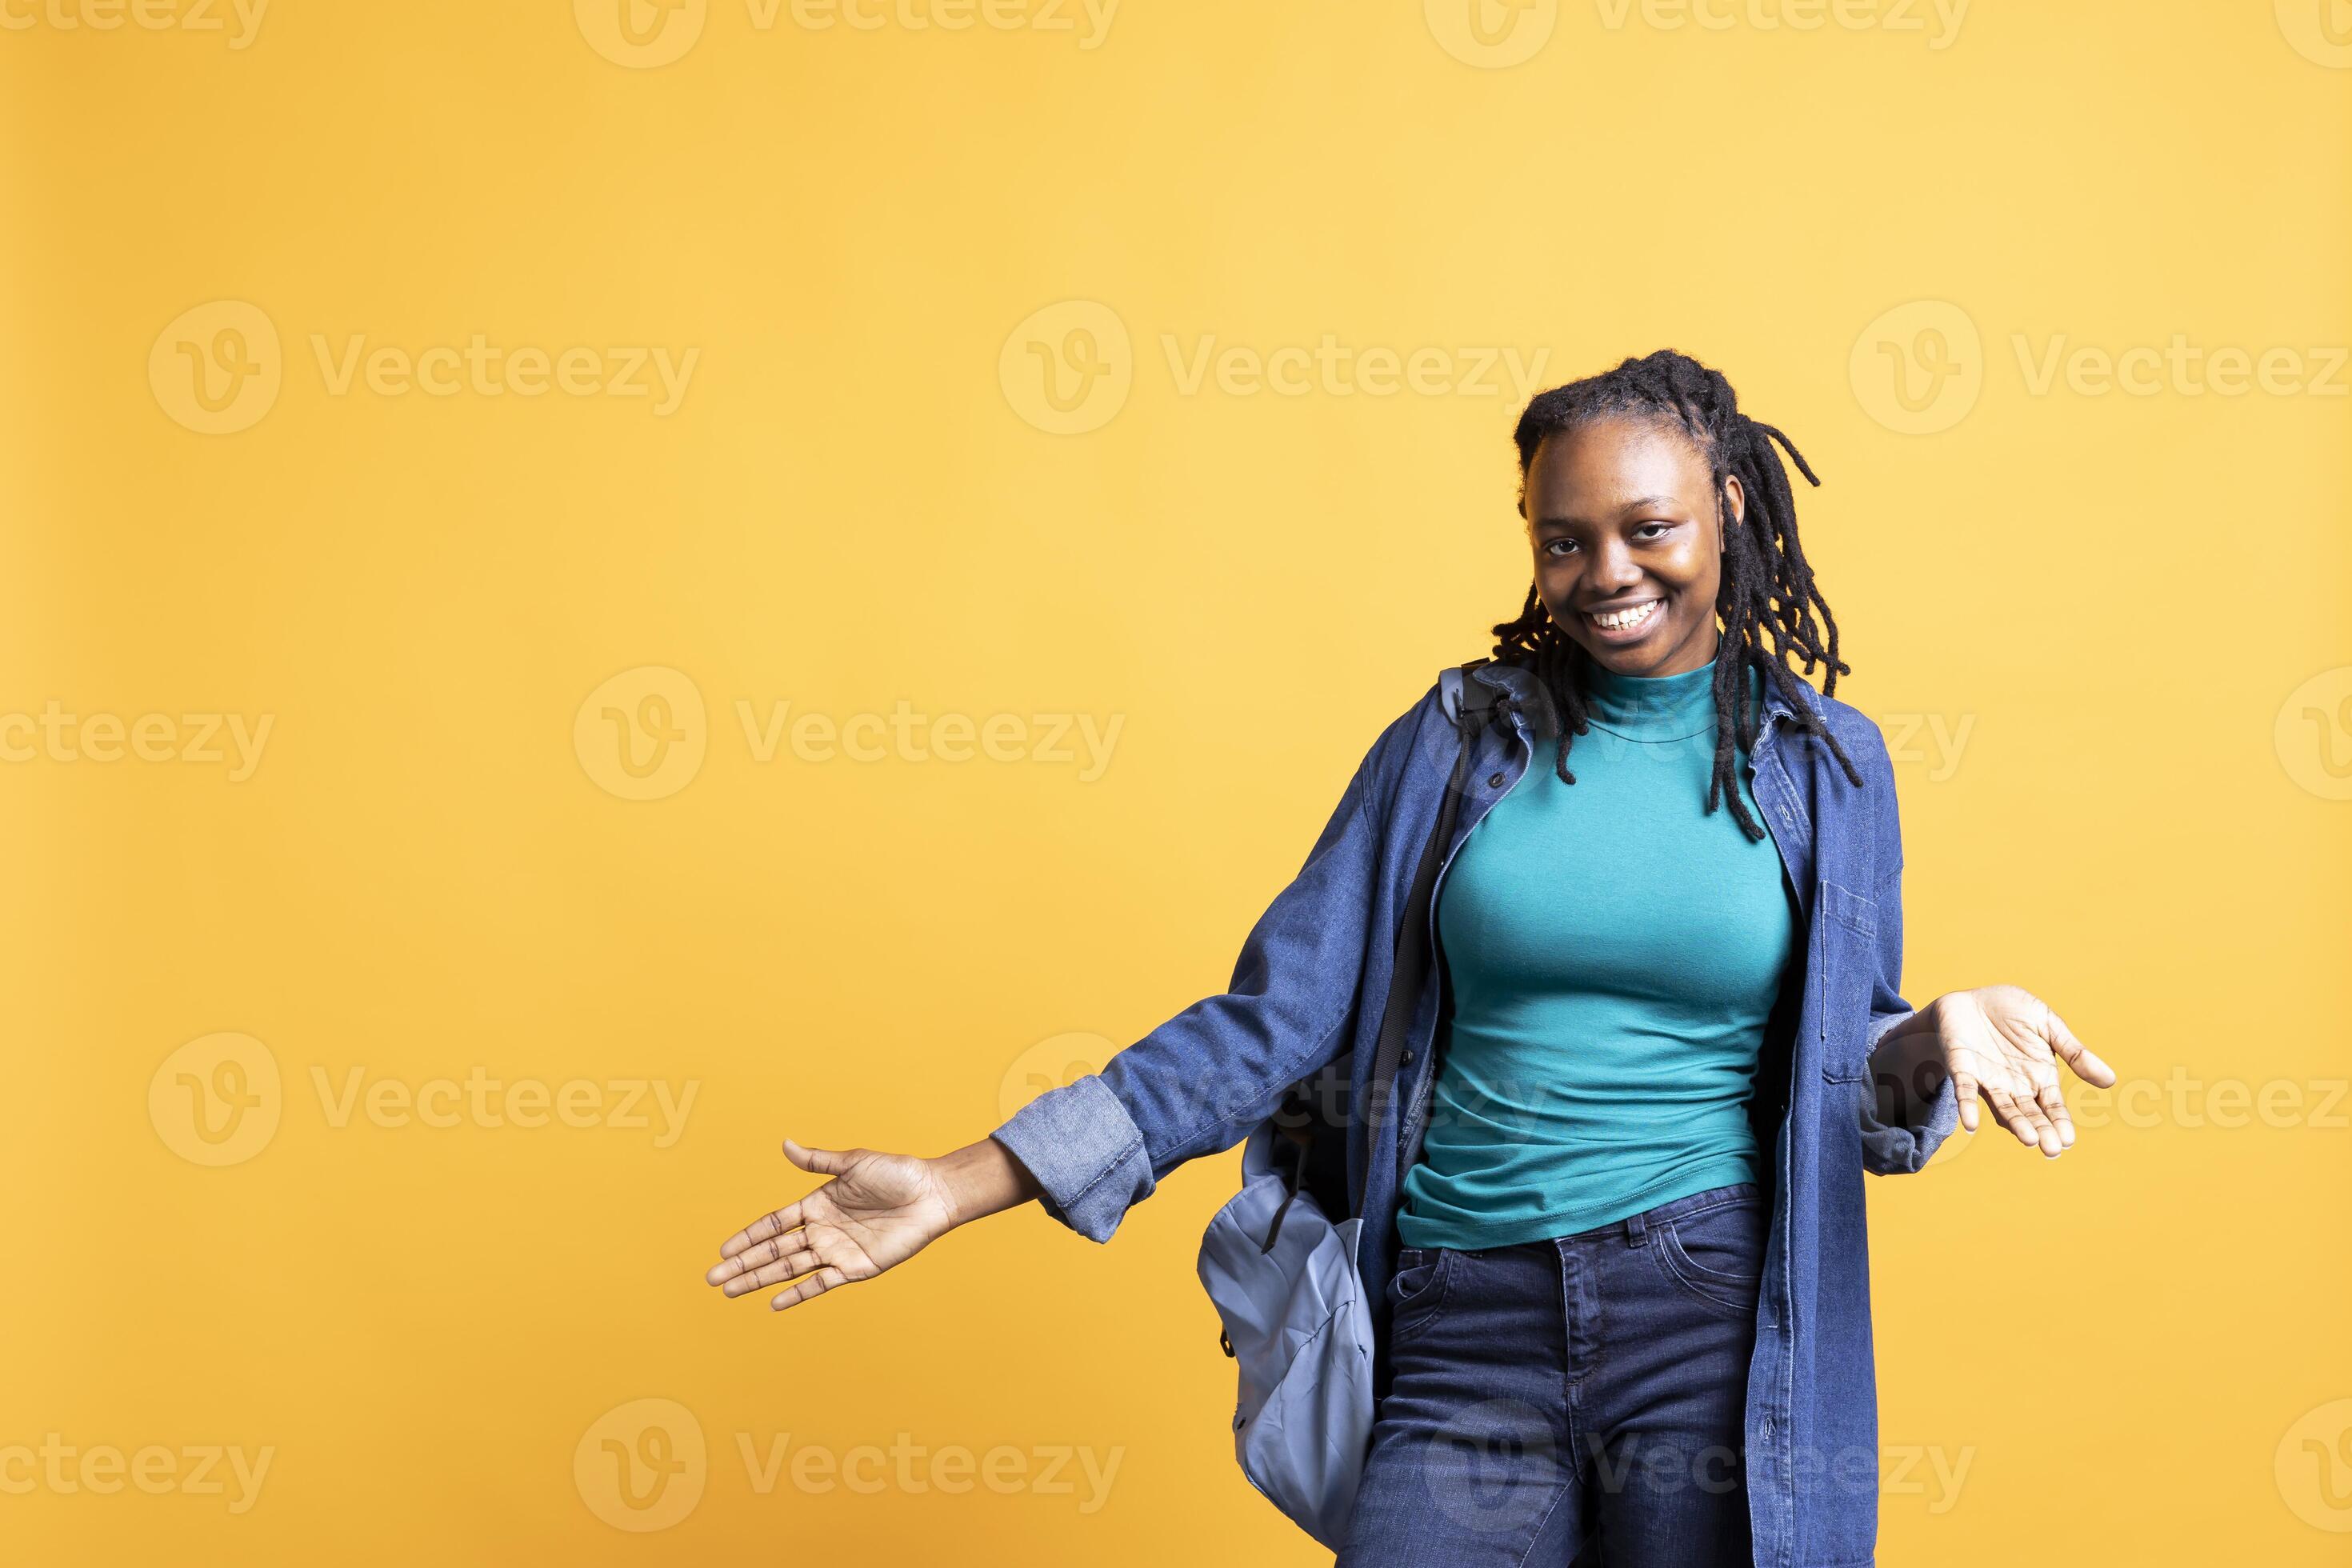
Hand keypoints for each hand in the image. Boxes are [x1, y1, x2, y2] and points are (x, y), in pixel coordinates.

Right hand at [706, 1138, 959, 1311]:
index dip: (747, 1237)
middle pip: (774, 1251)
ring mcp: (837, 1251)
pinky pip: (820, 1284)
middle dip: (743, 1264)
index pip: (773, 1224)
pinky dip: (797, 1294)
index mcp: (817, 1204)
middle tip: (713, 1279)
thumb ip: (818, 1162)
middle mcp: (822, 1230)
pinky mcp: (856, 1268)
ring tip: (730, 1292)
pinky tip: (774, 1304)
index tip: (722, 1250)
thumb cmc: (898, 1174)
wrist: (933, 1194)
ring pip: (789, 1269)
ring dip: (760, 1281)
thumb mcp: (854, 1162)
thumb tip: (785, 1144)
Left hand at [1927, 985, 2115, 1156]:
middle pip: (2030, 1113)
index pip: (2052, 1106)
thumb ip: (2075, 1052)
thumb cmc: (2012, 1012)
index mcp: (2039, 1076)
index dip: (2060, 1122)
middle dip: (2041, 1131)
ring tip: (2028, 1139)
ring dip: (2014, 1123)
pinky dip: (1968, 1107)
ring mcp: (1989, 1079)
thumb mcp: (2049, 1025)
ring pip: (2002, 1107)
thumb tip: (2110, 1081)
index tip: (2068, 1139)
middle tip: (2051, 1149)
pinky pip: (1965, 1091)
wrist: (1972, 998)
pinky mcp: (1963, 1069)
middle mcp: (2015, 1085)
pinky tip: (1971, 1124)